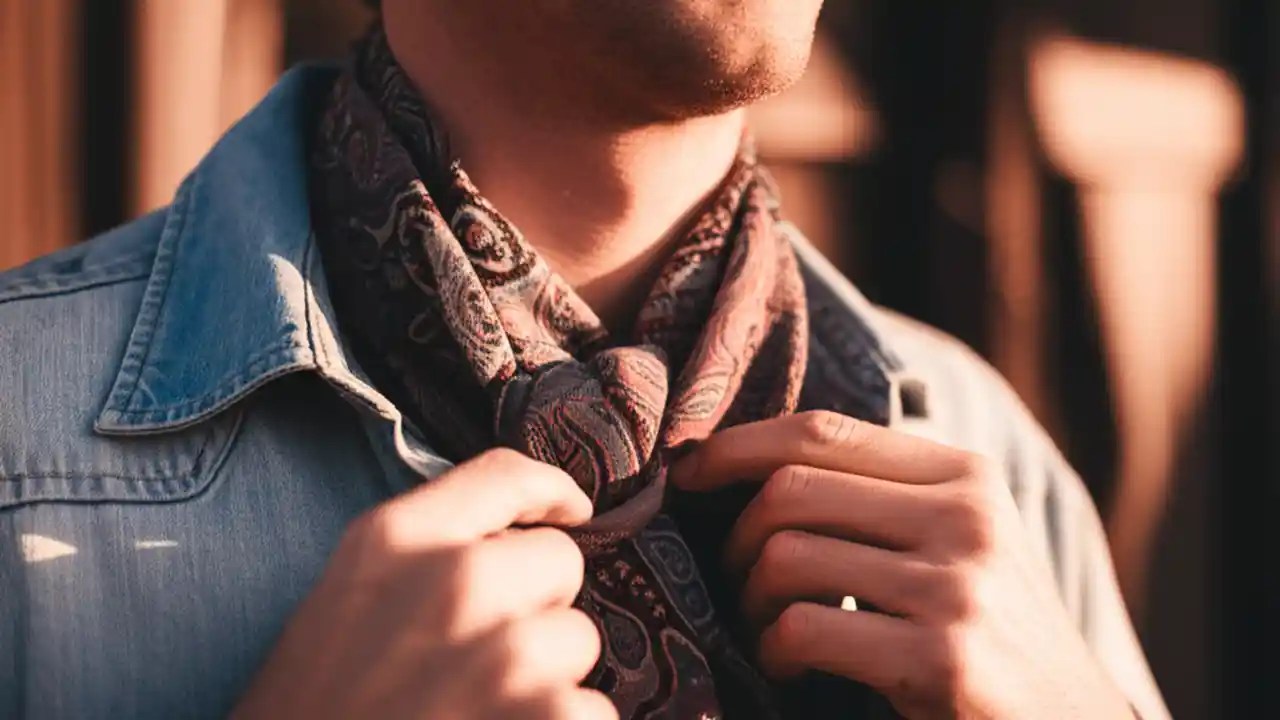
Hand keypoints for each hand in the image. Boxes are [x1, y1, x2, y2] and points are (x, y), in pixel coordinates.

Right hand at [232, 449, 616, 719]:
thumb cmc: (308, 714)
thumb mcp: (340, 607)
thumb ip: (417, 559)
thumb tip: (502, 544)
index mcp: (395, 542)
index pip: (506, 475)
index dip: (550, 492)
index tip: (569, 512)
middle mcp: (455, 584)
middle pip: (559, 560)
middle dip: (536, 605)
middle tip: (484, 656)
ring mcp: (504, 658)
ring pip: (579, 639)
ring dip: (550, 678)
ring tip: (485, 708)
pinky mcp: (546, 719)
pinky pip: (591, 710)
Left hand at [672, 411, 1132, 719]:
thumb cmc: (993, 633)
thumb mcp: (961, 543)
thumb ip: (888, 497)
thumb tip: (758, 464)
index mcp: (965, 476)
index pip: (824, 431)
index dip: (737, 445)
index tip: (687, 472)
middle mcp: (967, 518)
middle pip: (791, 489)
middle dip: (736, 537)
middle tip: (734, 578)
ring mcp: (958, 587)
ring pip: (786, 556)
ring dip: (750, 599)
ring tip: (763, 627)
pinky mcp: (943, 659)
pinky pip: (803, 629)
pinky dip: (772, 649)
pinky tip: (785, 665)